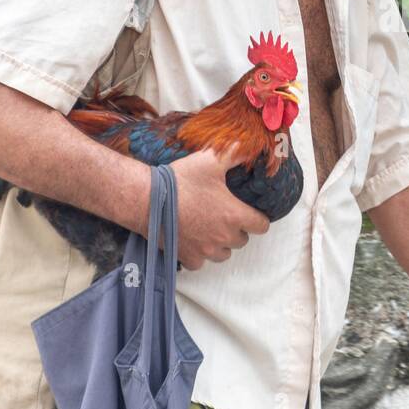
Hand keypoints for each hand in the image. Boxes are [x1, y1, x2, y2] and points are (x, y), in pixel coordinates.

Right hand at [169, 145, 268, 269]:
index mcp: (234, 215)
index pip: (262, 226)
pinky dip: (199, 254)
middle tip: (223, 214)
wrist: (146, 199)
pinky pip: (201, 262)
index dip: (258, 218)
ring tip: (209, 227)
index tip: (248, 211)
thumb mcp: (210, 160)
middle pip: (242, 240)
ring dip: (221, 244)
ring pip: (224, 254)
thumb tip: (250, 146)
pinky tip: (192, 239)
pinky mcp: (188, 257)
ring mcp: (205, 250)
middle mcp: (223, 237)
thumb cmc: (180, 180)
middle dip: (237, 229)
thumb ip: (235, 153)